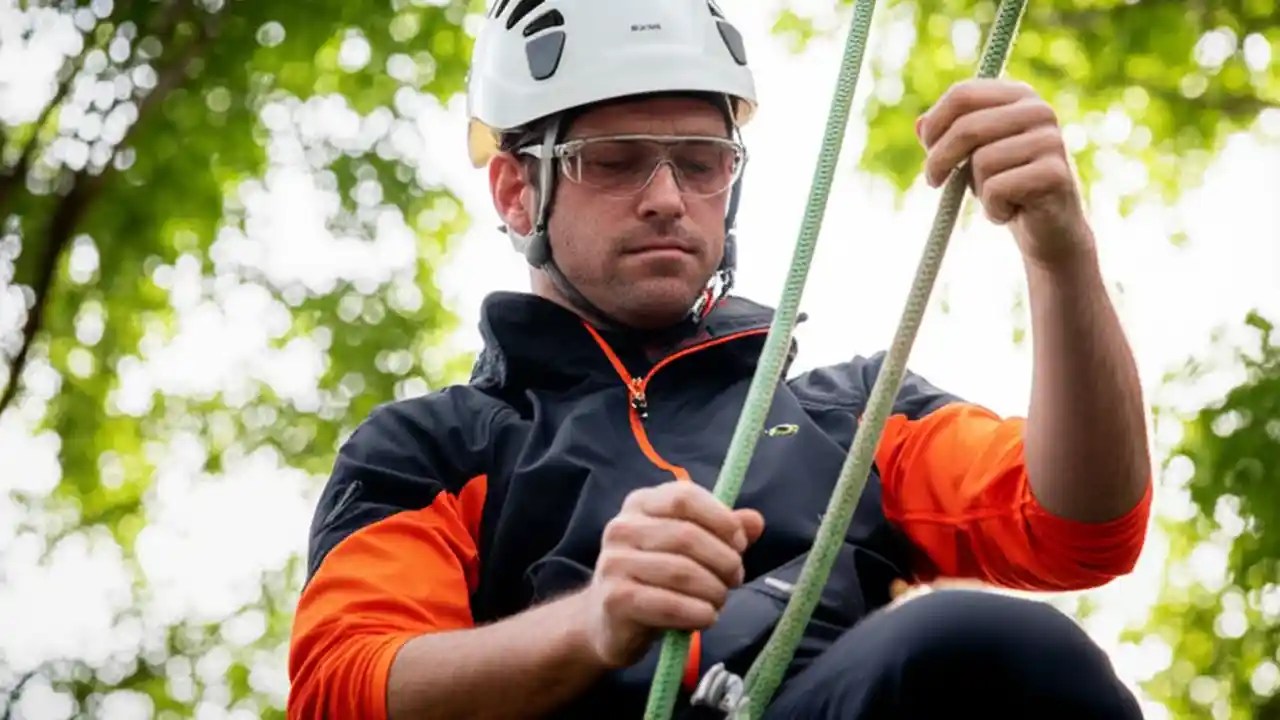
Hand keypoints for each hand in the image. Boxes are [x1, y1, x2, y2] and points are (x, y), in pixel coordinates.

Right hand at [576, 481, 764, 668]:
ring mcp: (614, 563)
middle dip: (723, 560)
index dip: (720, 519)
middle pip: (687, 535)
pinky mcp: (616, 599)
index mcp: (641, 504)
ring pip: (681, 572)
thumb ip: (721, 531)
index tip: (740, 543)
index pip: (684, 497)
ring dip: (713, 590)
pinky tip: (705, 618)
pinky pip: (669, 604)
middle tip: (735, 580)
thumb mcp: (689, 548)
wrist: (608, 622)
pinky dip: (697, 613)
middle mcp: (622, 527)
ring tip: (719, 601)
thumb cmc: (656, 578)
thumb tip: (755, 521)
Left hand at [916, 78, 1093, 268]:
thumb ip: (946, 137)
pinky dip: (993, 209)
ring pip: (982, 161)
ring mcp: (1051, 140)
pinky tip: (1009, 212)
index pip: (963, 94)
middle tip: (933, 182)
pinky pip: (997, 189)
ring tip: (995, 198)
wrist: (1048, 228)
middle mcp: (1039, 110)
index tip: (926, 150)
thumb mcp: (971, 156)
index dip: (935, 124)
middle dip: (939, 159)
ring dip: (977, 189)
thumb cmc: (1006, 185)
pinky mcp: (1055, 173)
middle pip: (967, 127)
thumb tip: (920, 125)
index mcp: (1018, 96)